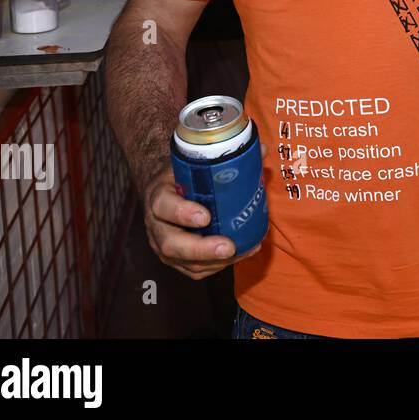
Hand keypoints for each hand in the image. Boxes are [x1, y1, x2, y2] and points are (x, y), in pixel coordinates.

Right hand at [141, 165, 263, 279]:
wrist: (167, 190)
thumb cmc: (183, 176)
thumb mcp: (195, 163)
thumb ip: (225, 158)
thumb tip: (261, 149)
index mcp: (159, 196)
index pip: (164, 206)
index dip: (183, 213)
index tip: (206, 217)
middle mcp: (157, 225)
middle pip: (171, 244)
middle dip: (201, 249)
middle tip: (228, 247)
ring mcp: (164, 245)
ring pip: (184, 262)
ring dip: (215, 261)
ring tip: (241, 251)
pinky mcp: (176, 259)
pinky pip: (194, 269)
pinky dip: (218, 266)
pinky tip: (241, 254)